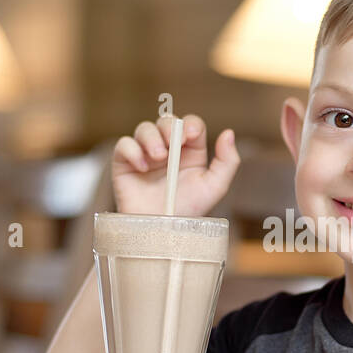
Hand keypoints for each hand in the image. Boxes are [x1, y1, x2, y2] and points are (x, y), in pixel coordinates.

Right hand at [111, 114, 239, 216]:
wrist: (162, 231)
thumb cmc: (189, 210)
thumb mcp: (215, 187)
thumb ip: (227, 161)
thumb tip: (228, 133)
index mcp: (190, 151)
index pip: (190, 125)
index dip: (190, 125)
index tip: (190, 137)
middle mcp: (168, 148)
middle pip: (167, 121)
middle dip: (169, 128)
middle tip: (173, 144)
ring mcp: (145, 154)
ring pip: (144, 129)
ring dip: (151, 138)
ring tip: (158, 157)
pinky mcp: (125, 163)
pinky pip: (124, 144)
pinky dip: (132, 151)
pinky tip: (142, 167)